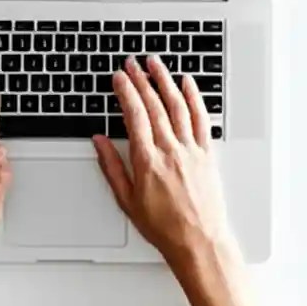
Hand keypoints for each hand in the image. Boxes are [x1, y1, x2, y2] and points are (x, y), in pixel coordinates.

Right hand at [92, 56, 239, 267]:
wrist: (199, 241)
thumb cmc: (164, 227)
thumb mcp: (127, 201)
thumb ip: (111, 167)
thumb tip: (99, 142)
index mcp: (147, 162)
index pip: (134, 116)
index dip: (125, 93)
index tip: (119, 78)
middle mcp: (170, 151)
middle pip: (155, 106)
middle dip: (141, 80)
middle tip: (133, 64)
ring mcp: (191, 150)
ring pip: (177, 106)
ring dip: (165, 81)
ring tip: (156, 64)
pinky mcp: (207, 154)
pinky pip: (201, 119)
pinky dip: (194, 98)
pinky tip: (188, 83)